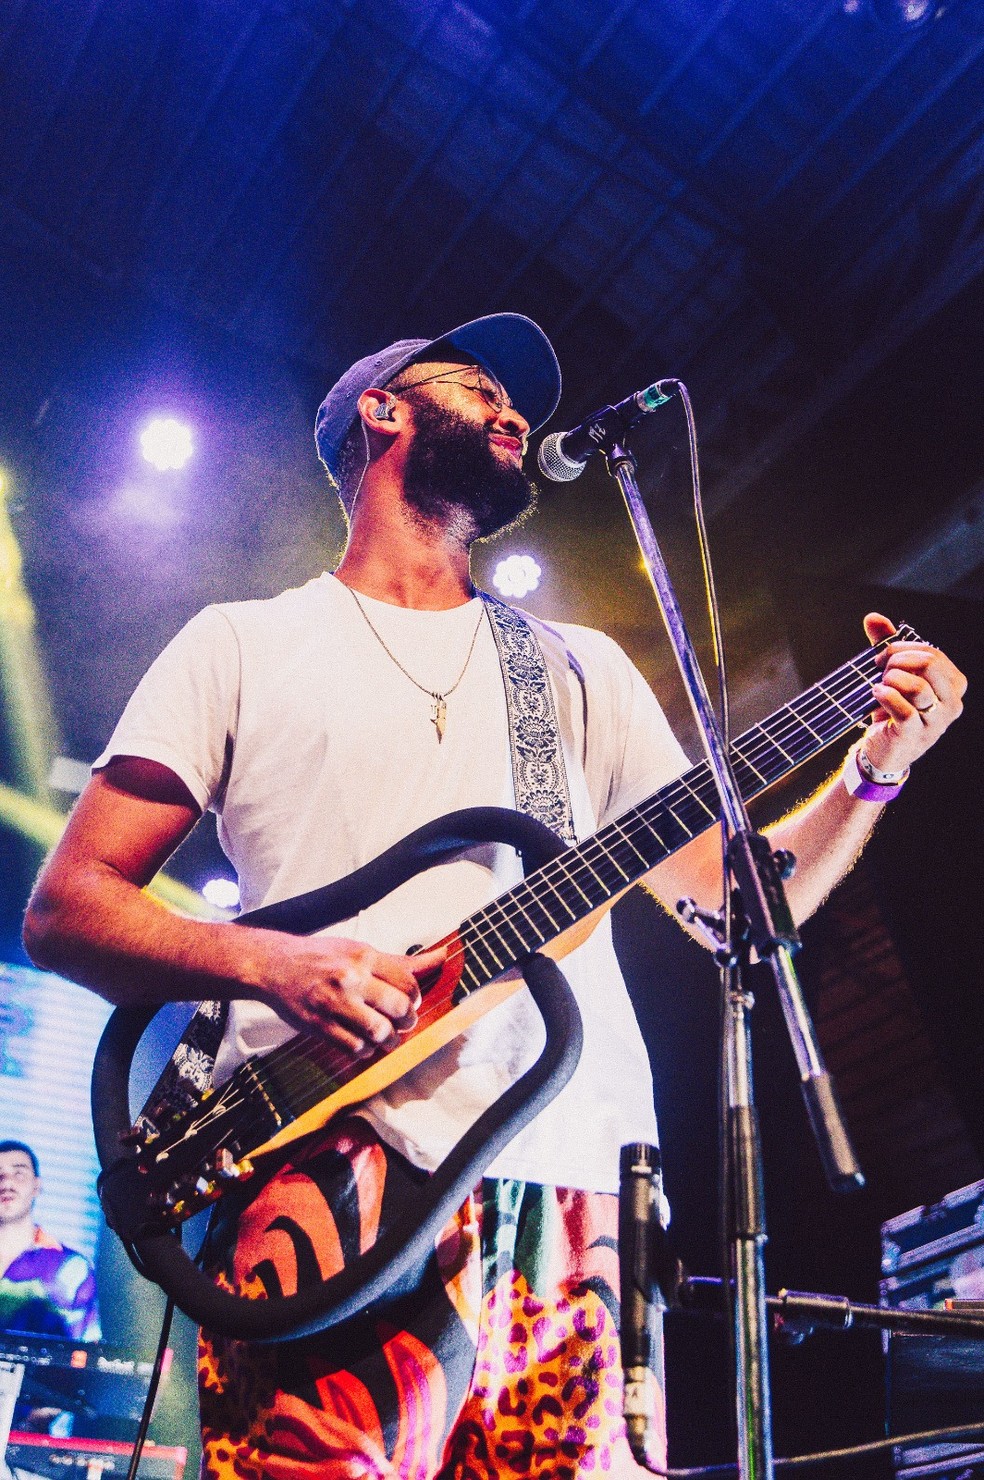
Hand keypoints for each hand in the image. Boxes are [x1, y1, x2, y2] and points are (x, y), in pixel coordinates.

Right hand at [248, 932, 446, 1052]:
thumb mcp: (359, 951)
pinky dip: (366, 1050)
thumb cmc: (321, 957)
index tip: (410, 1003)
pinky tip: (364, 1043)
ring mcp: (333, 1003)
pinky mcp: (319, 1025)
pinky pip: (354, 1047)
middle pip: (398, 1007)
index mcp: (363, 956)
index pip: (407, 981)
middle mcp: (350, 978)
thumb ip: (400, 961)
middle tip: (403, 1023)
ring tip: (387, 1038)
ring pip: (378, 1032)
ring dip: (389, 1041)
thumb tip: (442, 956)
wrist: (273, 965)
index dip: (415, 997)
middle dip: (408, 1021)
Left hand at [862, 613, 965, 772]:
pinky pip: (903, 709)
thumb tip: (873, 617)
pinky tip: (876, 696)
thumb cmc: (892, 709)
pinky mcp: (915, 736)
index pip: (932, 653)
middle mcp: (951, 704)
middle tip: (881, 672)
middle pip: (929, 665)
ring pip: (917, 687)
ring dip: (891, 680)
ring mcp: (936, 722)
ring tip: (880, 686)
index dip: (901, 649)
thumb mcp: (892, 675)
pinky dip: (885, 697)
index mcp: (952, 685)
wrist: (882, 750)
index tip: (882, 658)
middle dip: (897, 661)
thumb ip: (886, 645)